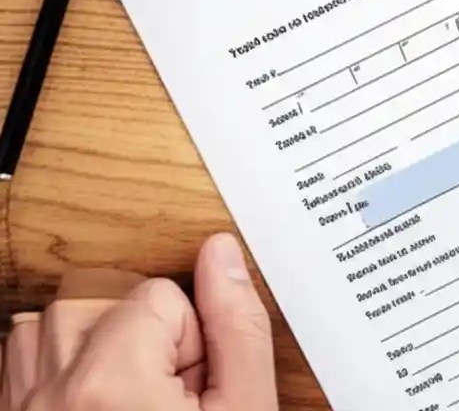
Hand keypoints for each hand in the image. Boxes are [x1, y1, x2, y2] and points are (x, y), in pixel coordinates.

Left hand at [8, 234, 277, 410]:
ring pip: (51, 325)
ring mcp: (23, 408)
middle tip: (170, 394)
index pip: (160, 295)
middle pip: (98, 300)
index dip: (191, 339)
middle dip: (139, 336)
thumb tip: (223, 252)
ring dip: (92, 347)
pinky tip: (95, 404)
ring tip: (133, 397)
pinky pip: (18, 359)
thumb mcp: (246, 406)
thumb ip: (238, 328)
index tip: (196, 387)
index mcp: (113, 384)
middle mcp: (52, 394)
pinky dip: (55, 370)